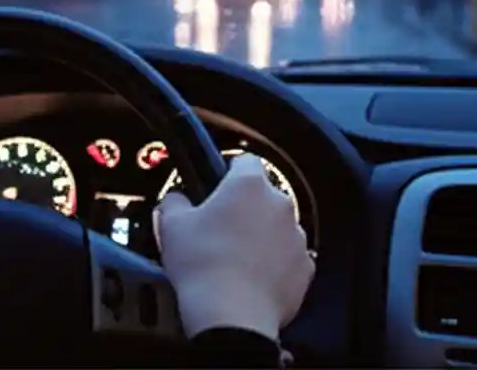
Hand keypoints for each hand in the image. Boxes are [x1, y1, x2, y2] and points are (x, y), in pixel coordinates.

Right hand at [154, 153, 313, 340]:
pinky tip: (250, 277)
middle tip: (218, 228)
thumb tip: (177, 199)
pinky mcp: (305, 267)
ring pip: (277, 227)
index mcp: (248, 185)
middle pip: (262, 195)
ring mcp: (296, 237)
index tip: (218, 185)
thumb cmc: (203, 266)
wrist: (232, 315)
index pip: (244, 160)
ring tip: (233, 258)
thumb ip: (174, 201)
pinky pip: (288, 258)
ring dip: (260, 236)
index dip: (228, 172)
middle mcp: (279, 205)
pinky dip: (273, 264)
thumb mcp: (171, 225)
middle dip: (244, 208)